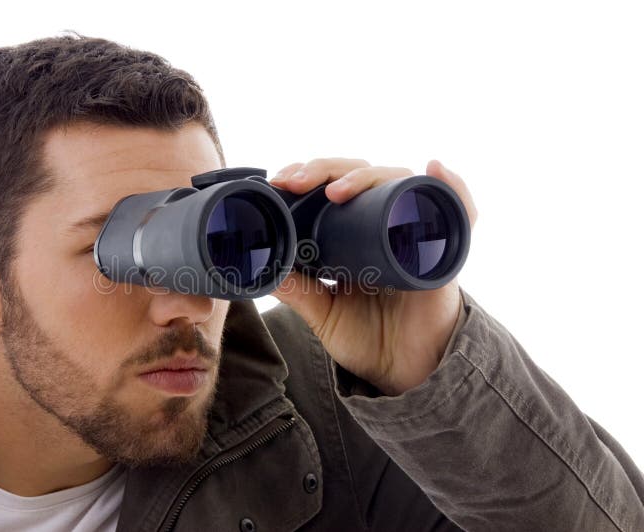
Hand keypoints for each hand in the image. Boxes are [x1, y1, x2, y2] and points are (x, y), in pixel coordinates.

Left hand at [269, 158, 477, 395]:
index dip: (310, 174)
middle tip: (296, 180)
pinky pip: (459, 214)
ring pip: (400, 183)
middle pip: (363, 176)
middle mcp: (389, 223)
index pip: (336, 184)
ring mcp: (418, 234)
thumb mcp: (323, 313)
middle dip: (326, 170)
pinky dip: (453, 189)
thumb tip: (259, 267)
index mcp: (358, 231)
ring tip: (339, 190)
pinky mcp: (444, 256)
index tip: (279, 181)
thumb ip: (297, 291)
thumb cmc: (369, 338)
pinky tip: (433, 170)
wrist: (405, 374)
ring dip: (369, 176)